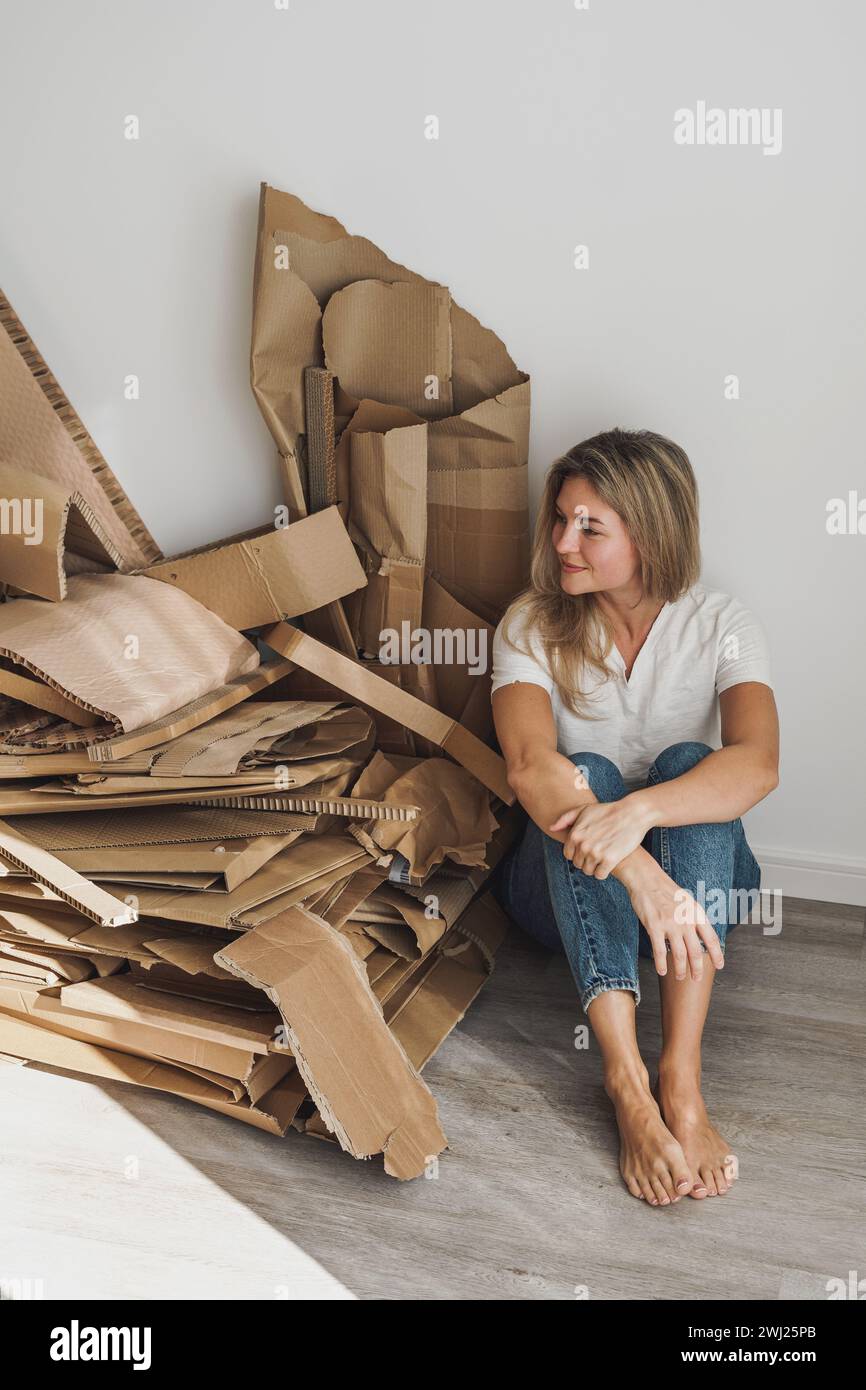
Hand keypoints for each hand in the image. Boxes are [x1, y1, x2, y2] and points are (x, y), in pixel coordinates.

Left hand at [549, 793, 652, 878]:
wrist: (632, 813)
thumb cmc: (608, 811)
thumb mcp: (584, 809)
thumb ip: (565, 818)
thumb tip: (551, 828)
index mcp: (575, 834)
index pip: (568, 855)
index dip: (577, 854)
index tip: (587, 849)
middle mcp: (583, 845)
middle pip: (578, 864)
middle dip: (586, 860)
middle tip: (598, 853)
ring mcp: (596, 853)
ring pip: (589, 871)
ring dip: (595, 867)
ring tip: (603, 857)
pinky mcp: (610, 860)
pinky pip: (600, 875)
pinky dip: (604, 872)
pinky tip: (609, 863)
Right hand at [617, 854, 724, 980]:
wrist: (647, 879)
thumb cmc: (666, 891)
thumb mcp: (688, 902)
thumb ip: (694, 918)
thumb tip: (699, 936)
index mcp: (697, 913)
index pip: (712, 938)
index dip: (717, 955)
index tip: (720, 966)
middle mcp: (686, 920)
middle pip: (696, 951)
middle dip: (697, 968)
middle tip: (697, 979)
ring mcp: (670, 924)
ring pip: (679, 954)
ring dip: (680, 969)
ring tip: (680, 977)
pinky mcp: (655, 926)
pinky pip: (660, 950)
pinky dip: (661, 963)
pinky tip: (662, 971)